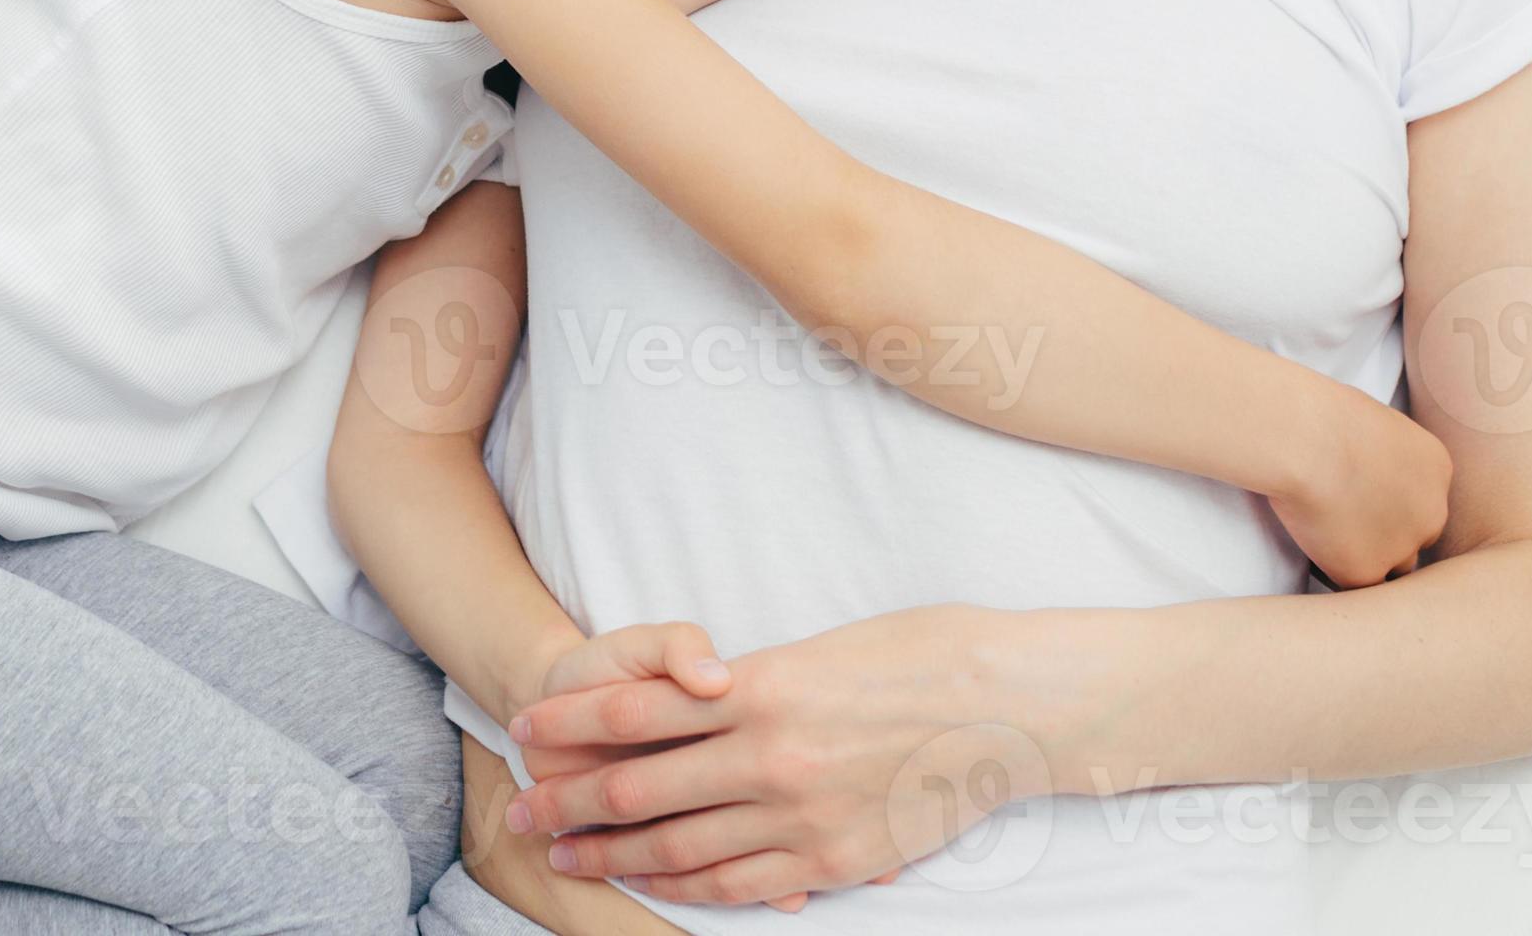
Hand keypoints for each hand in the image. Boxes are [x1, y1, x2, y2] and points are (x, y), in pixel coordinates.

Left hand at [504, 607, 997, 907]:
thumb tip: (702, 694)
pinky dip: (687, 884)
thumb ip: (754, 678)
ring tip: (568, 854)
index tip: (528, 729)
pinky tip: (653, 882)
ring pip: (679, 843)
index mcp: (760, 684)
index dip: (573, 722)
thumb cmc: (922, 654)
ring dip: (613, 852)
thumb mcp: (821, 648)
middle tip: (524, 809)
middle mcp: (768, 753)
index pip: (637, 707)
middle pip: (640, 784)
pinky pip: (741, 882)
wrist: (1007, 703)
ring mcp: (799, 813)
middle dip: (571, 799)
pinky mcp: (833, 858)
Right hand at [1269, 385, 1452, 588]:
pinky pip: (1356, 585)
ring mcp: (1403, 545)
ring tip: (1330, 541)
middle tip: (1347, 522)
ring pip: (1394, 567)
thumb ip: (1380, 454)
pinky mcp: (1366, 571)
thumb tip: (1357, 466)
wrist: (1305, 440)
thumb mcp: (1372, 422)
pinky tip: (1313, 549)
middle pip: (1418, 535)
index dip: (1392, 501)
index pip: (1423, 498)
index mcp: (1437, 468)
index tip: (1362, 494)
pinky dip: (1337, 572)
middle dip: (1389, 533)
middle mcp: (1432, 511)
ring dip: (1369, 559)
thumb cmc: (1323, 415)